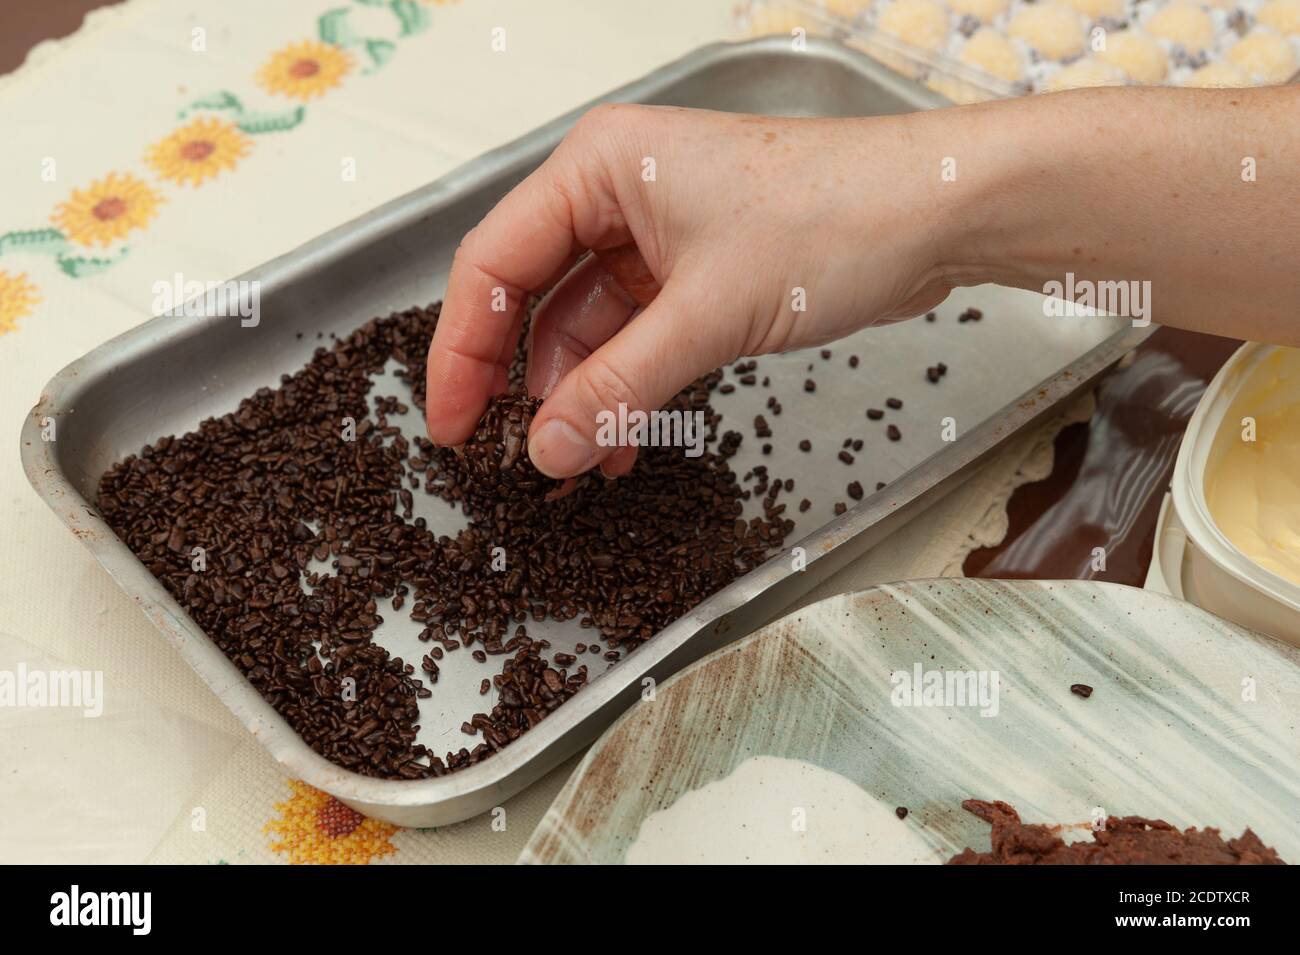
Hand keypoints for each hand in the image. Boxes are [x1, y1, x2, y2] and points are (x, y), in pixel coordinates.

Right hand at [423, 103, 957, 477]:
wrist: (938, 213)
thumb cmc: (837, 217)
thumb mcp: (708, 313)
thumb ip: (618, 386)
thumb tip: (547, 448)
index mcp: (598, 167)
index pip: (492, 262)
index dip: (462, 350)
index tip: (453, 425)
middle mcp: (618, 192)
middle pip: (531, 295)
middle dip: (520, 381)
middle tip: (503, 454)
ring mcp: (658, 233)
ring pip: (586, 326)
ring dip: (581, 396)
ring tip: (578, 464)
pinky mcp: (697, 271)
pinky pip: (637, 336)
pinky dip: (628, 388)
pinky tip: (623, 441)